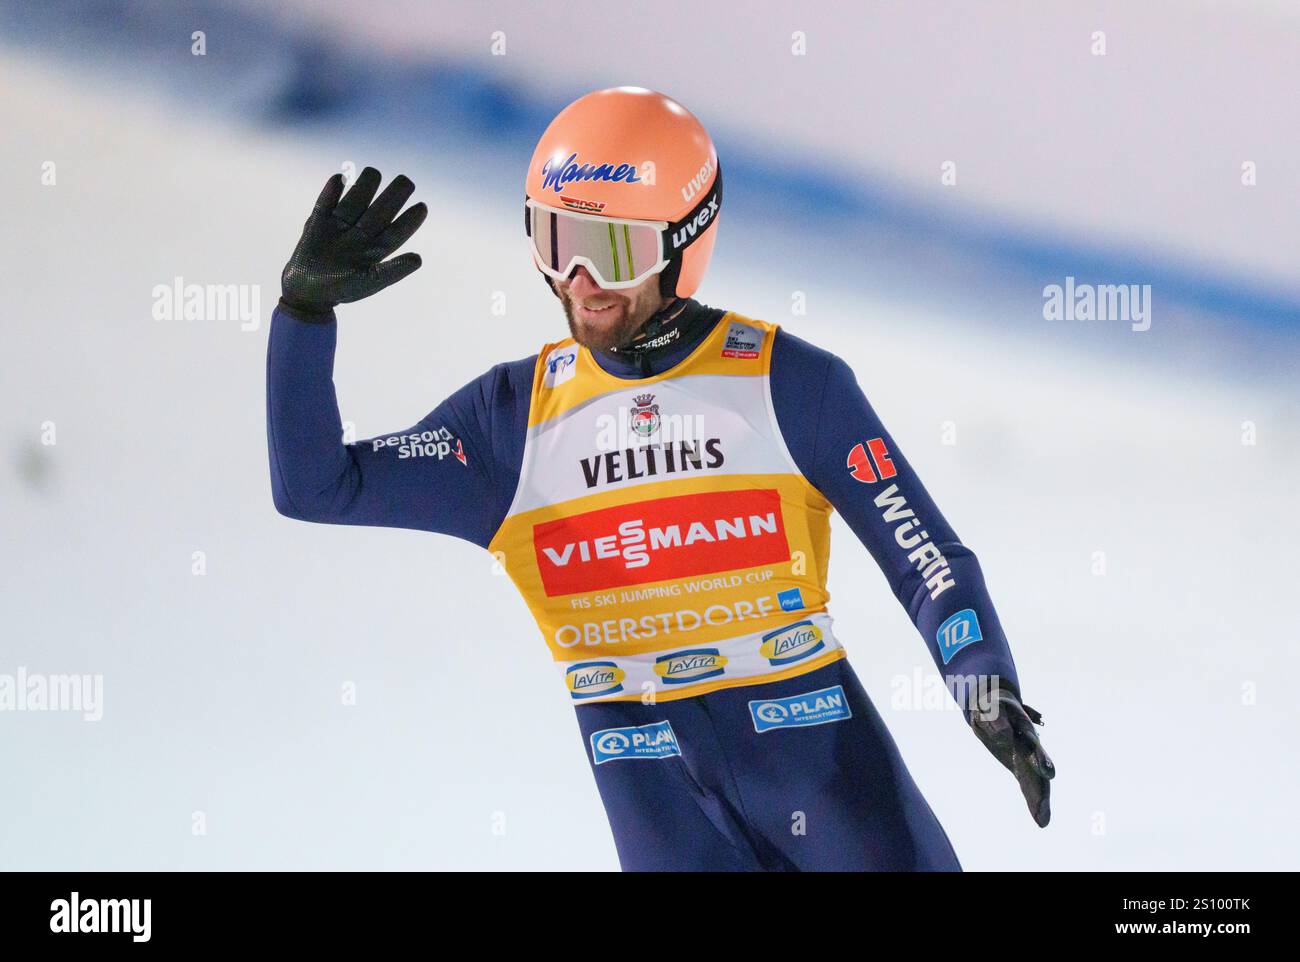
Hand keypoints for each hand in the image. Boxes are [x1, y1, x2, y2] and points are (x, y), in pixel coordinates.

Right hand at [280, 167, 427, 314]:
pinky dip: (330, 191)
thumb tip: (418, 259)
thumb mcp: (370, 281)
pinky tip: (339, 178)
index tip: (423, 207)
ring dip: (365, 187)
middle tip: (406, 182)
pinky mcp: (318, 222)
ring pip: (356, 201)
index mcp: (375, 249)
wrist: (307, 292)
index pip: (396, 230)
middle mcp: (360, 234)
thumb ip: (393, 270)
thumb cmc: (342, 289)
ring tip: (374, 173)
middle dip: (393, 196)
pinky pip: (325, 203)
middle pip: (380, 211)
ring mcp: (340, 226)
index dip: (410, 219)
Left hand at [970, 687, 1054, 826]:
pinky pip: (1029, 786)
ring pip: (1037, 781)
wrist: (994, 708)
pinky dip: (1034, 801)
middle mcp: (1030, 746)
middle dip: (1040, 788)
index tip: (1048, 773)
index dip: (1040, 759)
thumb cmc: (990, 706)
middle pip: (1039, 768)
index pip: (1032, 745)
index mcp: (1022, 728)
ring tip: (1043, 821)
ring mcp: (1027, 758)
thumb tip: (1005, 735)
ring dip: (1040, 801)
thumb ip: (994, 718)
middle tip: (1043, 809)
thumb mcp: (987, 708)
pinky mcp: (1021, 767)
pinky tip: (1041, 820)